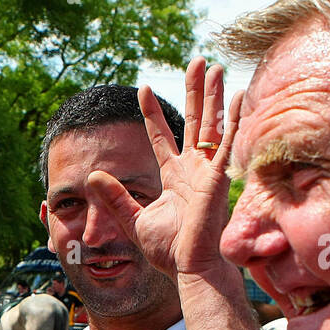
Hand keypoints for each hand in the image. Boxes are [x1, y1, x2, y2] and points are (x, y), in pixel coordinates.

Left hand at [84, 57, 240, 278]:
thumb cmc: (167, 250)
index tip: (144, 89)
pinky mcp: (218, 177)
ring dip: (212, 95)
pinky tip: (237, 94)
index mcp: (174, 176)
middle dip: (194, 91)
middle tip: (195, 61)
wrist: (188, 268)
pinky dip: (233, 118)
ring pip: (211, 124)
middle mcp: (194, 168)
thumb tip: (92, 176)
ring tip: (212, 65)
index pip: (162, 136)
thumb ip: (115, 197)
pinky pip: (228, 142)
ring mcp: (208, 170)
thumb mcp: (132, 220)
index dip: (153, 113)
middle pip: (194, 121)